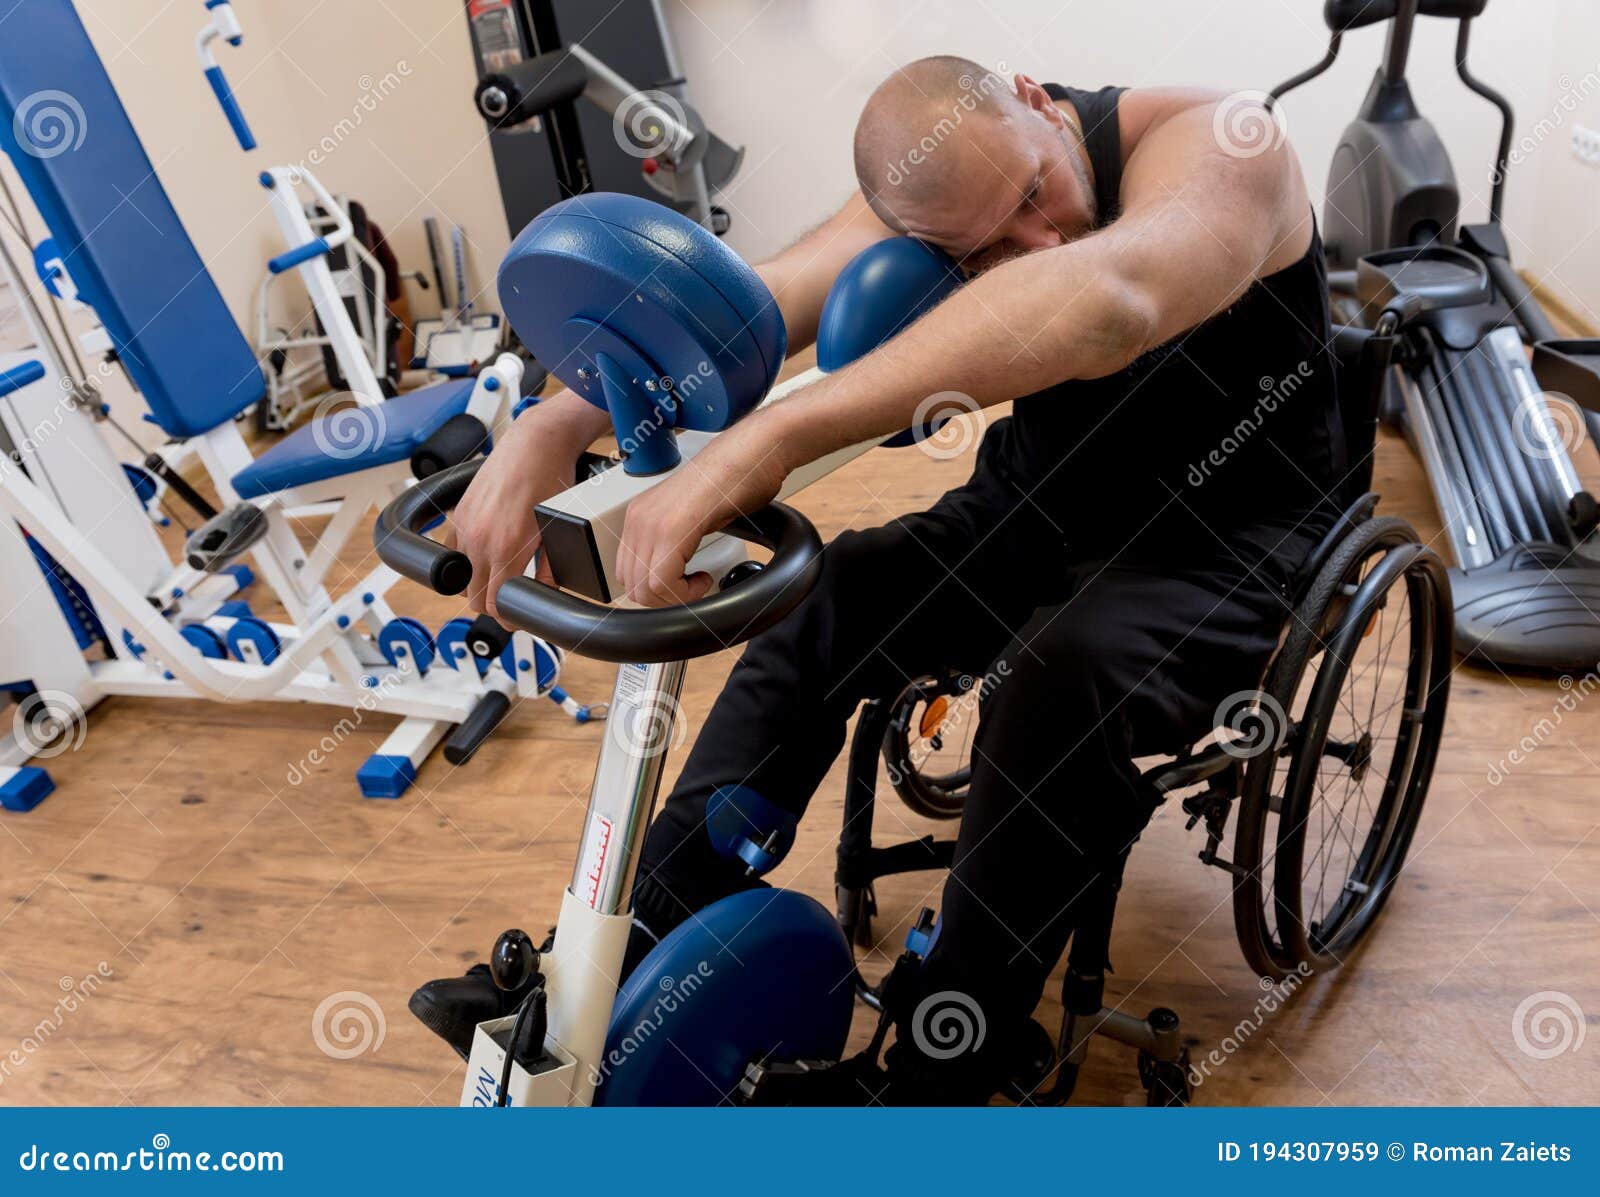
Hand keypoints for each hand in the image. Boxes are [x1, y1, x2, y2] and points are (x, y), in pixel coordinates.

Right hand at [446, 395, 600, 618]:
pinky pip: (452, 550)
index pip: (493, 605)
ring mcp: (465, 527)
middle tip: (509, 600)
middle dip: (490, 604)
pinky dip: (464, 559)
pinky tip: (484, 553)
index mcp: (506, 549)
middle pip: (472, 598)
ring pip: (459, 576)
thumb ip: (550, 569)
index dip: (506, 618)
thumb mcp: (557, 530)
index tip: (516, 616)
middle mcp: (480, 541)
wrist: (535, 443)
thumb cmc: (551, 479)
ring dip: (476, 582)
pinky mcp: (458, 514)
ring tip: (498, 577)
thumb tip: (546, 594)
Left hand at [615, 417, 790, 606]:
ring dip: (675, 597)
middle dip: (665, 599)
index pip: (628, 572)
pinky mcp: (673, 529)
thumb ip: (674, 541)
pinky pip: (663, 582)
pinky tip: (704, 578)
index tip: (682, 585)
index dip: (656, 590)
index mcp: (640, 515)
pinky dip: (685, 593)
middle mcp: (639, 518)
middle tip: (692, 589)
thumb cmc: (735, 479)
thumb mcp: (691, 515)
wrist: (754, 453)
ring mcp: (652, 523)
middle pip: (633, 586)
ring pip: (645, 590)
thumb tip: (674, 573)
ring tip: (699, 582)